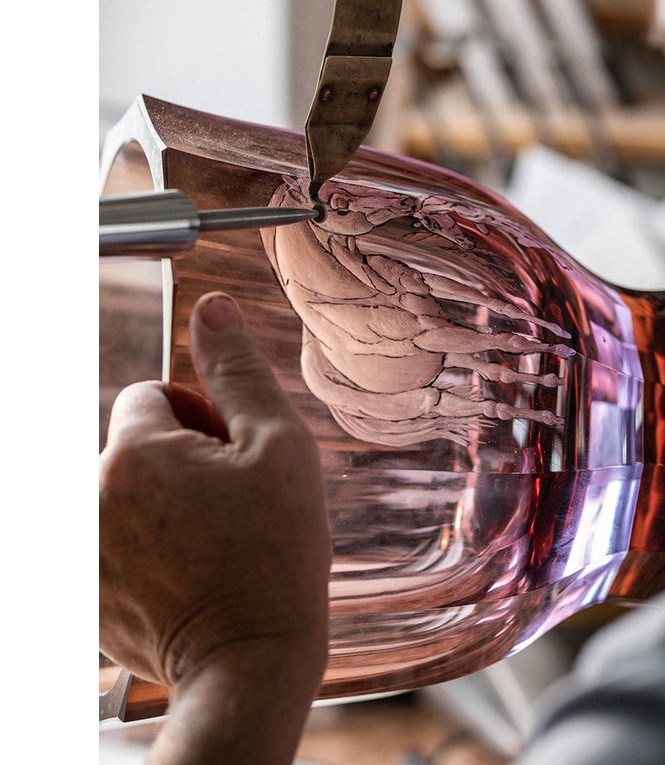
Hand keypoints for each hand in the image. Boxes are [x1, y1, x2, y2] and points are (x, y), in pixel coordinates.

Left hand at [100, 293, 330, 763]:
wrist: (251, 661)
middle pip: (132, 444)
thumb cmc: (275, 553)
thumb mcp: (277, 445)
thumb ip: (238, 371)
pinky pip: (113, 538)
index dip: (201, 419)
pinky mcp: (84, 592)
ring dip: (161, 502)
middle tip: (227, 504)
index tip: (230, 461)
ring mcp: (80, 551)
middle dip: (177, 459)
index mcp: (133, 454)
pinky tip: (189, 572)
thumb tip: (212, 308)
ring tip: (210, 542)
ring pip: (124, 491)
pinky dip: (144, 545)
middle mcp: (88, 498)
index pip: (150, 394)